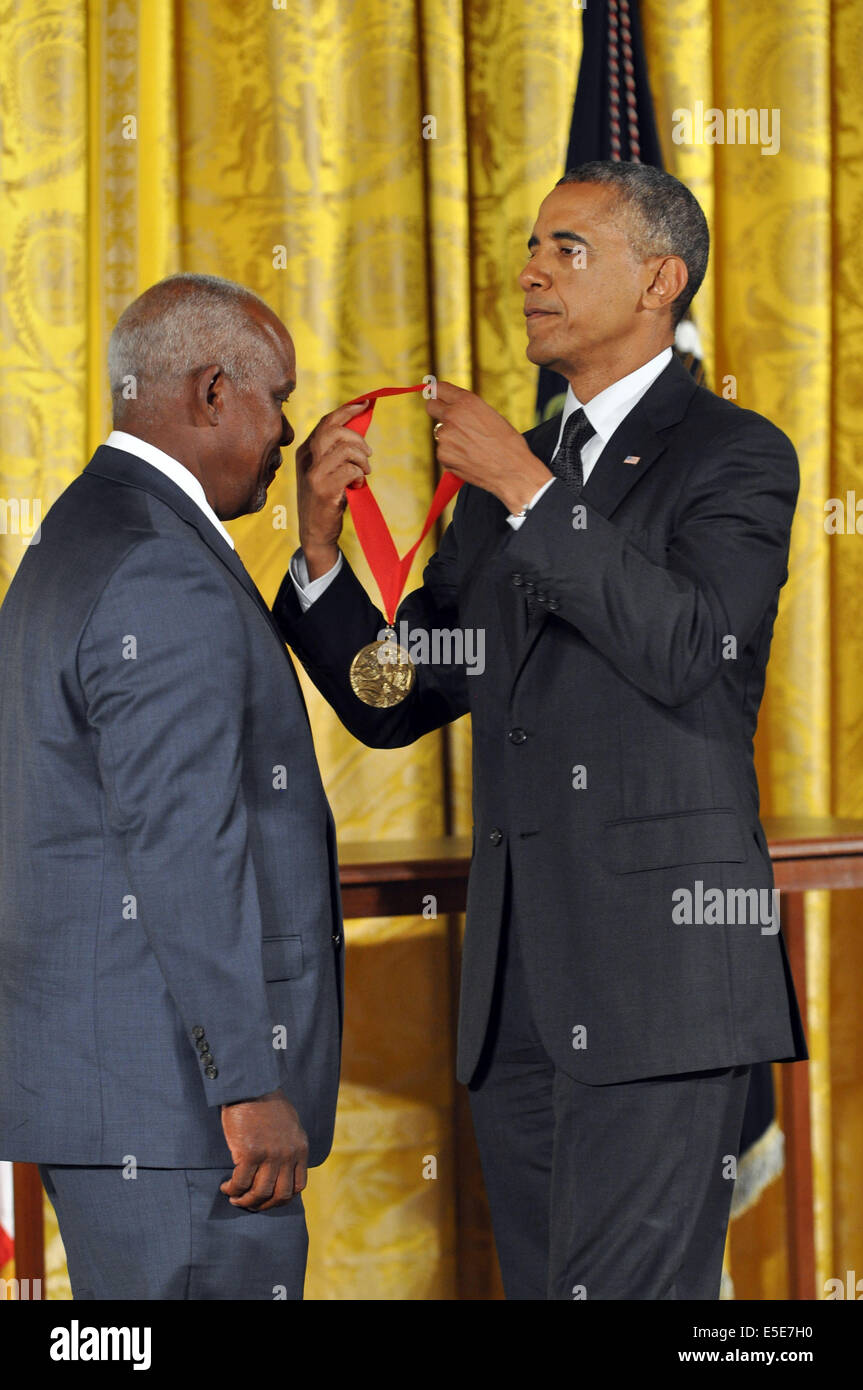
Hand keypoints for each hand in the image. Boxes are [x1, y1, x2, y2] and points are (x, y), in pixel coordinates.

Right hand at [219, 1089, 308, 1210]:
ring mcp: (270, 1154)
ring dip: (245, 1200)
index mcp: (300, 1148)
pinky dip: (232, 1189)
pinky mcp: (250, 1152)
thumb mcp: (289, 1124)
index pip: (297, 1186)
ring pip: (260, 1193)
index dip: (280, 1199)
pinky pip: (241, 1182)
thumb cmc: (266, 1102)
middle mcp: (288, 1154)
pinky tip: (226, 1186)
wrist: (251, 1085)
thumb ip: (288, 1146)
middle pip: (279, 1195)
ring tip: (234, 1197)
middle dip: (263, 1205)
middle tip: (249, 1203)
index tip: (267, 1199)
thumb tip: (281, 1167)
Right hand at [297, 400, 372, 578]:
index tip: (366, 405)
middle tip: (368, 454)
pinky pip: (350, 471)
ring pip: (345, 450)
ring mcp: (313, 474)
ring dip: (362, 461)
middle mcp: (306, 459)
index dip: (347, 411)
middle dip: (358, 438)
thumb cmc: (325, 500)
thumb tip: (358, 429)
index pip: (326, 422)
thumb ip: (335, 452)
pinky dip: (359, 476)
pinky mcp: (323, 489)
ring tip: (364, 474)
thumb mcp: (325, 472)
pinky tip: (358, 487)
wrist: (315, 533)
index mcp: (305, 451)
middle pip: (335, 430)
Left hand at [426, 381, 551, 513]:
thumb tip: (453, 409)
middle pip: (431, 406)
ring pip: (440, 433)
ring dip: (450, 438)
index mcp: (466, 401)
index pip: (439, 388)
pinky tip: (469, 459)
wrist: (511, 470)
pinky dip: (452, 455)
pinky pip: (443, 451)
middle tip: (447, 419)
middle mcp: (452, 415)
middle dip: (437, 411)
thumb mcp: (490, 415)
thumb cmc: (507, 443)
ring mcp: (445, 436)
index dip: (437, 392)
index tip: (436, 395)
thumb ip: (468, 410)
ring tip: (472, 448)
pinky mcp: (443, 455)